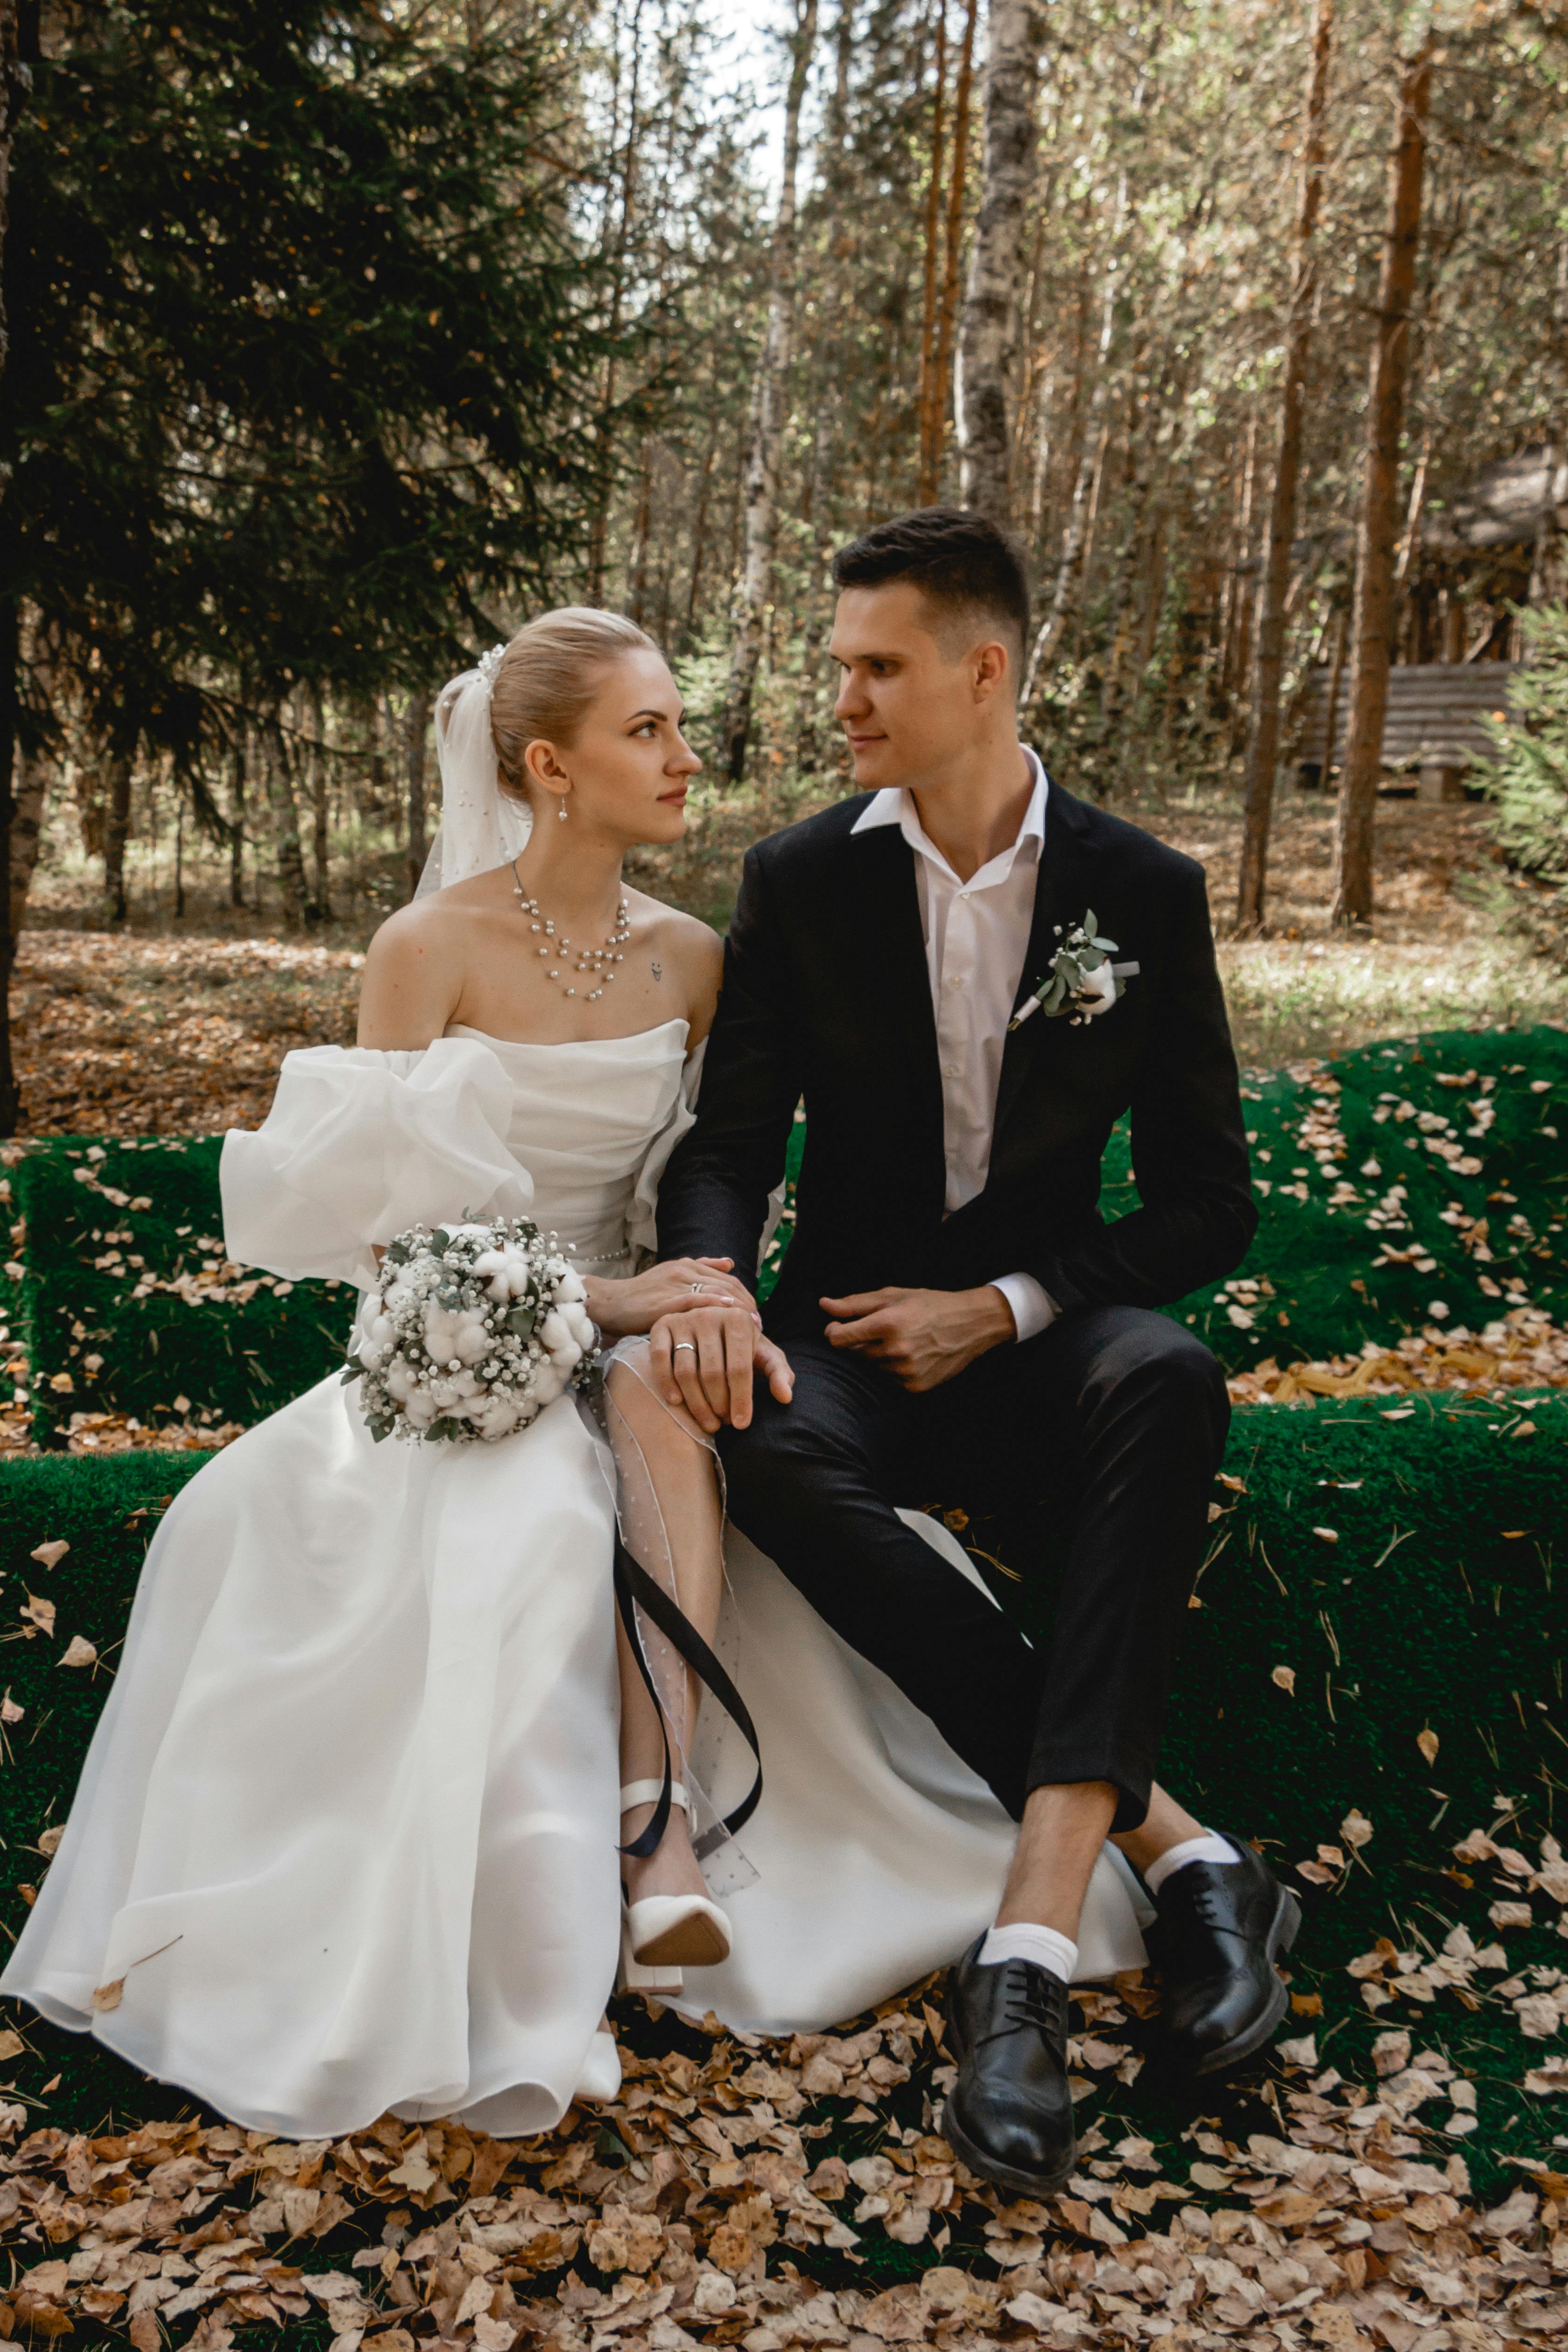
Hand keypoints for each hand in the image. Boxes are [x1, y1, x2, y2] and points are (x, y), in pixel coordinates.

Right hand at [586, 1256, 755, 1341]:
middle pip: (728, 1285)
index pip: (728, 1279)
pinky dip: (716, 1307)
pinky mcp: (665, 1300)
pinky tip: (730, 1315)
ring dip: (739, 1310)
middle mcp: (684, 1270)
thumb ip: (700, 1269)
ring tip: (752, 1327)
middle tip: (760, 1325)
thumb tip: (730, 1263)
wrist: (608, 1303)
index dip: (746, 1297)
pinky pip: (696, 1301)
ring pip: (716, 1292)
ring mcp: (675, 1284)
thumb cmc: (640, 1296)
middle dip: (748, 1305)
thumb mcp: (671, 1276)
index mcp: (688, 1265)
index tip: (756, 1315)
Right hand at [650, 1302, 794, 1432]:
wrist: (713, 1324)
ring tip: (708, 1421)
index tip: (741, 1424)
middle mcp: (709, 1315)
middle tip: (723, 1423)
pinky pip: (660, 1360)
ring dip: (696, 1404)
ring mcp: (683, 1319)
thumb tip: (785, 1397)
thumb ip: (779, 1373)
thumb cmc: (742, 1346)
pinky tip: (677, 1402)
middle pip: (712, 1373)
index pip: (739, 1368)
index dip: (741, 1400)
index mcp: (738, 1319)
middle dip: (719, 1405)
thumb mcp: (764, 1355)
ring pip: (686, 1372)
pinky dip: (666, 1383)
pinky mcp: (661, 1325)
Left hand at [820, 1284, 1015, 1391]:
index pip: (839, 1339)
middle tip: (883, 1329)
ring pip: (872, 1366)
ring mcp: (905, 1371)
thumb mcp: (892, 1296)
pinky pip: (889, 1379)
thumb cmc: (929, 1305)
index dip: (834, 1332)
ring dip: (878, 1355)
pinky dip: (894, 1368)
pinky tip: (912, 1354)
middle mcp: (895, 1350)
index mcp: (887, 1324)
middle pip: (854, 1353)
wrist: (970, 1324)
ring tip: (903, 1340)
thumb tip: (824, 1305)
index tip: (840, 1326)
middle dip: (861, 1341)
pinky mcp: (914, 1386)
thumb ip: (854, 1303)